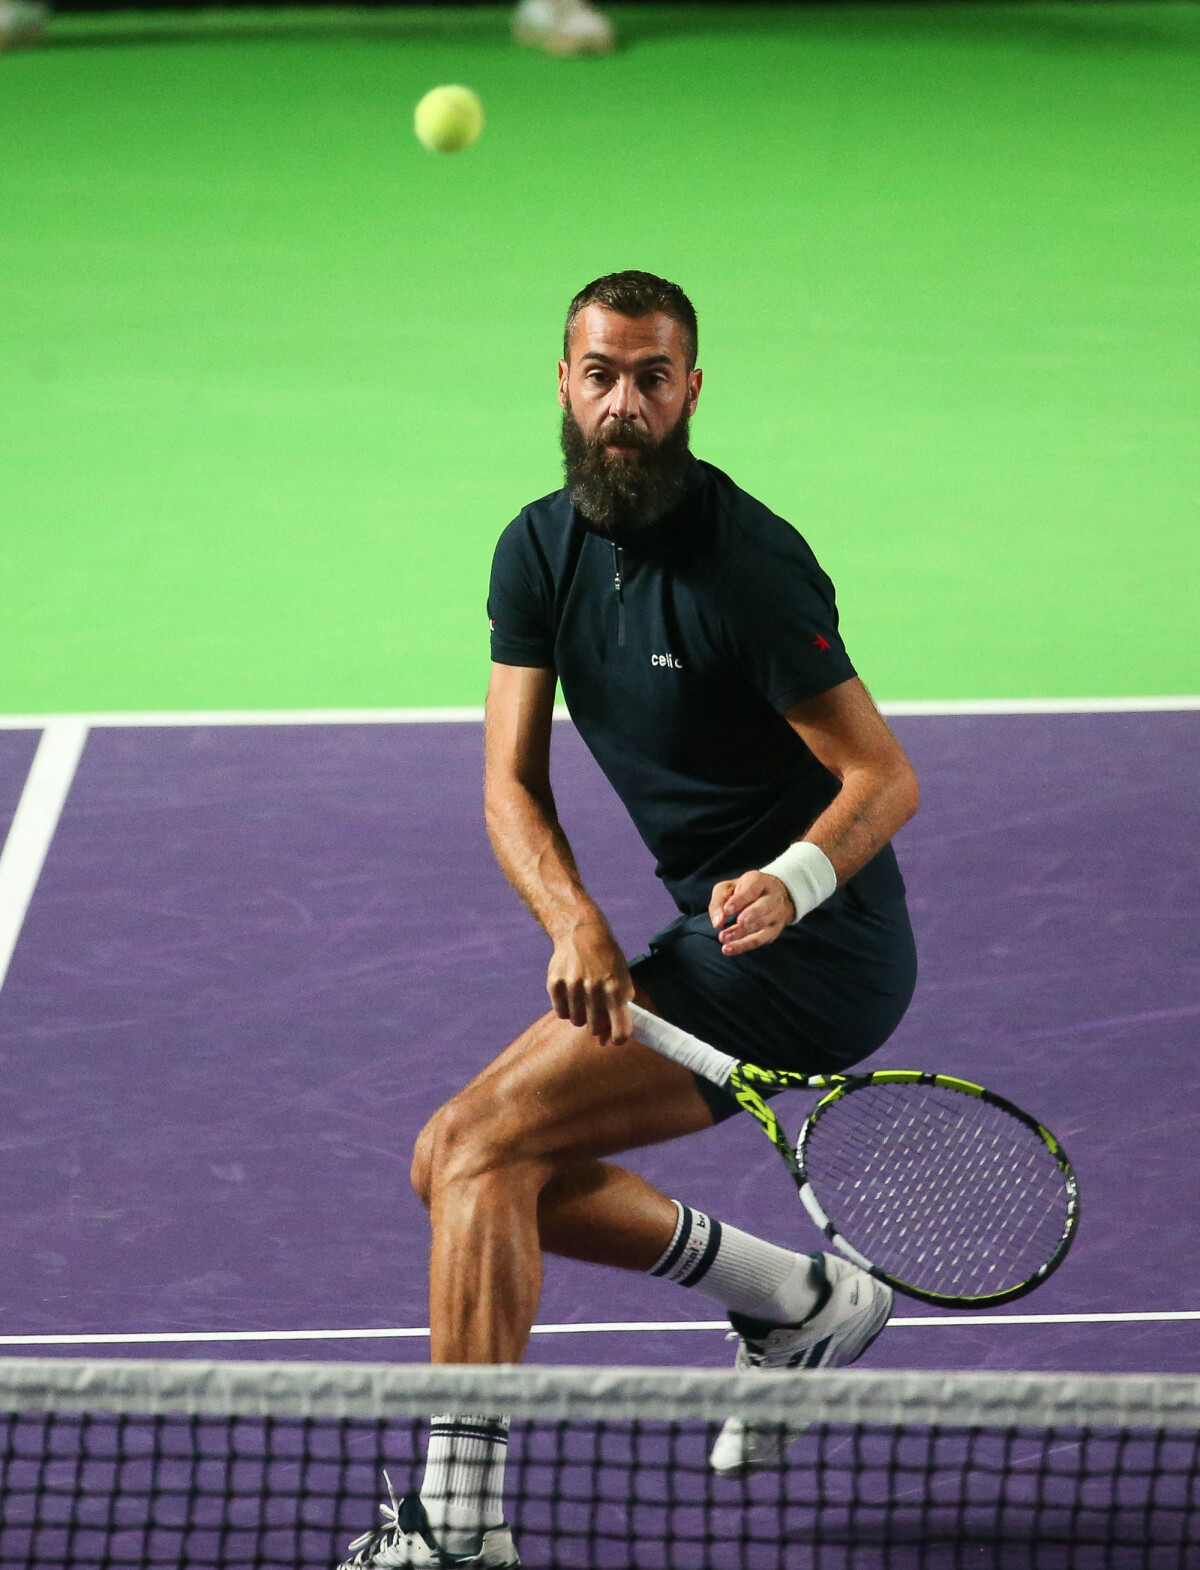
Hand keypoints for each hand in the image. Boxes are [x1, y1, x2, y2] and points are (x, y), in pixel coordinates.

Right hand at [546, 920, 633, 1044]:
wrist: (582, 932)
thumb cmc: (607, 960)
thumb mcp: (622, 979)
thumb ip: (620, 1009)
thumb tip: (607, 1040)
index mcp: (615, 988)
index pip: (620, 1030)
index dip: (618, 1039)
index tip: (614, 1038)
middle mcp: (594, 988)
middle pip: (594, 1028)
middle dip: (597, 1022)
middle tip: (597, 1007)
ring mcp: (572, 985)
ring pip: (576, 1021)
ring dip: (581, 1014)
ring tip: (584, 996)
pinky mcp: (555, 983)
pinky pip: (561, 1012)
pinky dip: (566, 1007)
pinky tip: (571, 992)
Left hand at [709, 871, 793, 956]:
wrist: (774, 895)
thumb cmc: (744, 890)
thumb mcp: (728, 888)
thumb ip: (719, 901)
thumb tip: (717, 922)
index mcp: (759, 882)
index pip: (751, 889)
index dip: (740, 900)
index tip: (727, 910)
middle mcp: (772, 898)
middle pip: (764, 906)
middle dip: (751, 914)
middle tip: (738, 922)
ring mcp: (776, 915)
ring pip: (761, 925)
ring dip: (742, 934)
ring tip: (724, 939)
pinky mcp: (774, 931)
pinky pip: (760, 940)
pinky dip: (744, 945)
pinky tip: (729, 949)